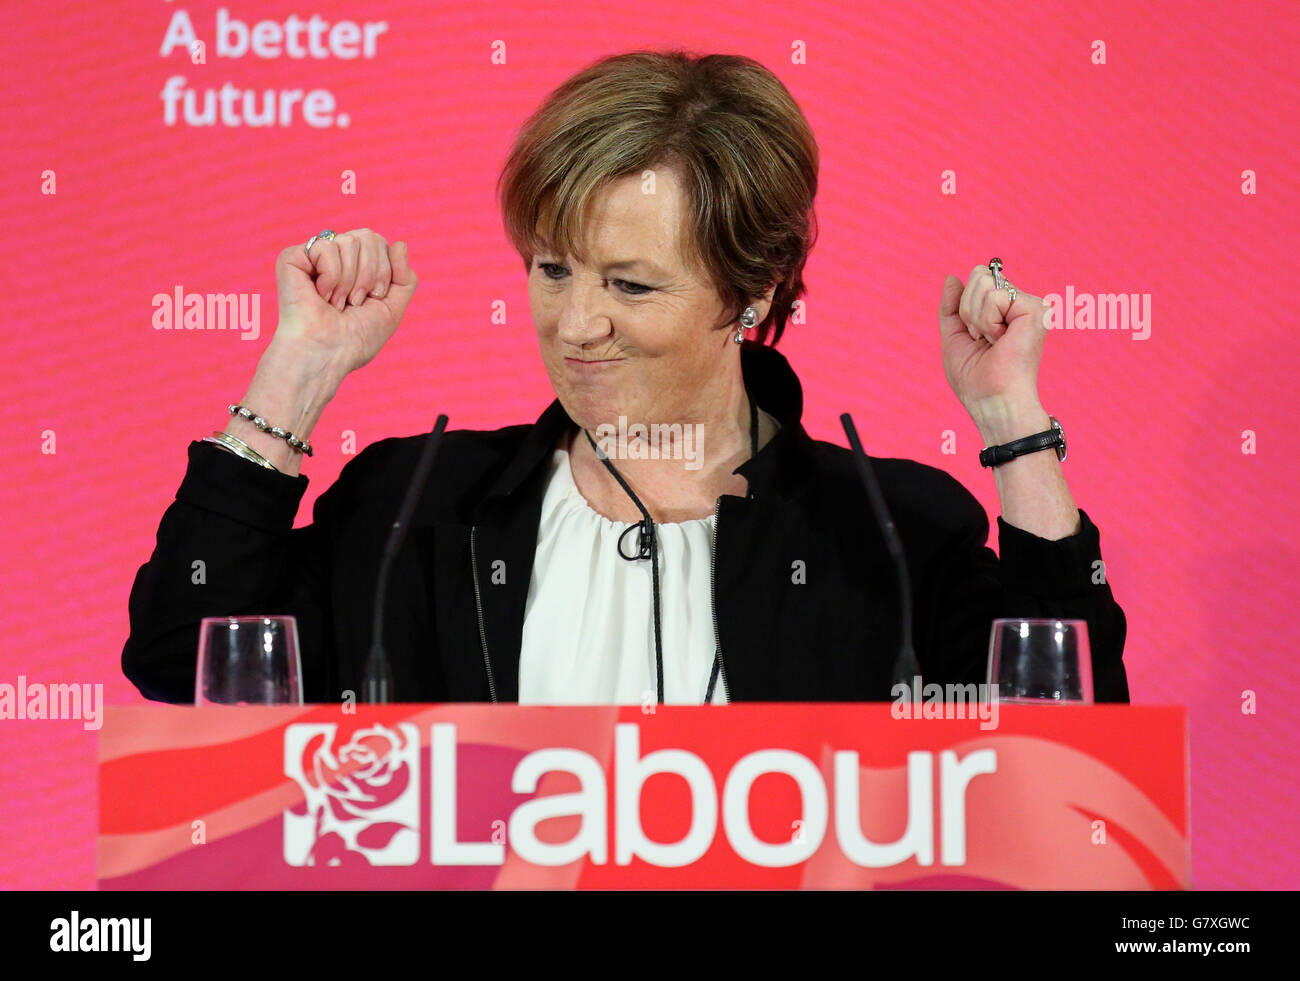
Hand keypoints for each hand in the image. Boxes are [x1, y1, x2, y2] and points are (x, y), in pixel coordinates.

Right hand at [271, 228, 417, 383]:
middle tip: (355, 301)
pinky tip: (320, 295)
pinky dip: (331, 277)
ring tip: (336, 303)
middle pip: (368, 237)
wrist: (328, 353)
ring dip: (350, 281)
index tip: (374, 298)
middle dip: (370, 274)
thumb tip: (399, 242)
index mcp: (356, 266)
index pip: (380, 242)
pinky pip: (326, 246)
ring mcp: (313, 256)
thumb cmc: (356, 338)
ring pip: (349, 241)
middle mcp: (335, 257)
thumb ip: (404, 277)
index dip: (384, 270)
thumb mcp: (392, 308)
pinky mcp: (292, 258)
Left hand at [939, 264, 1049, 435]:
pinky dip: (988, 323)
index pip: (975, 280)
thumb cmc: (975, 379)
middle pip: (979, 276)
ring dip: (977, 319)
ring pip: (984, 284)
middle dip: (968, 310)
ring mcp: (1030, 305)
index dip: (964, 308)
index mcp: (1004, 310)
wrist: (992, 400)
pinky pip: (995, 298)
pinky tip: (1001, 341)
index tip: (975, 337)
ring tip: (993, 342)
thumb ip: (951, 307)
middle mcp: (1020, 304)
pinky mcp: (1036, 309)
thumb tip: (952, 278)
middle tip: (983, 339)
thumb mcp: (954, 338)